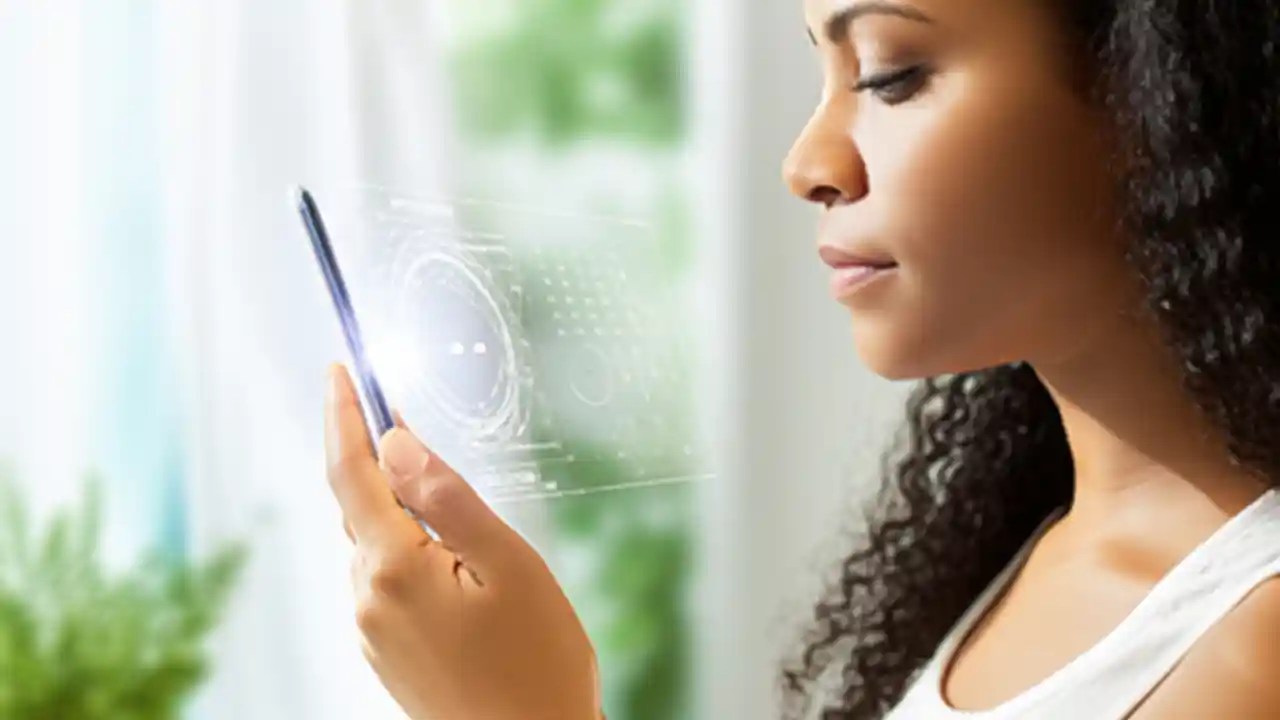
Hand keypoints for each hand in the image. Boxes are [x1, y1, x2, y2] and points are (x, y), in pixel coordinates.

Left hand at [324, 364, 602, 719]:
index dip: (342, 416)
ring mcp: (374, 632)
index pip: (352, 473)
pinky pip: (387, 582)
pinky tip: (457, 570)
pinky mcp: (388, 654)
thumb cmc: (537, 664)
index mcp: (394, 570)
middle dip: (382, 463)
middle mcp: (369, 601)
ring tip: (459, 516)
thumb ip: (448, 498)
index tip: (338, 371)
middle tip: (408, 417)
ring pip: (376, 546)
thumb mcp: (510, 565)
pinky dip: (409, 554)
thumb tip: (396, 441)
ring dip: (403, 514)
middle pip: (362, 507)